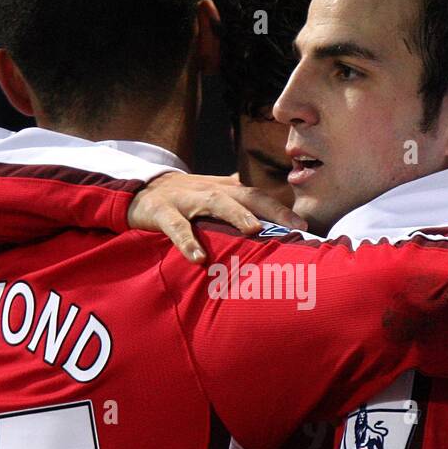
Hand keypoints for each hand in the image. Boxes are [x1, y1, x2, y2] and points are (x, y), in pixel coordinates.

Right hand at [127, 171, 305, 262]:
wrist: (141, 189)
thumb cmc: (186, 198)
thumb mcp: (215, 197)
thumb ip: (242, 203)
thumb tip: (273, 214)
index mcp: (227, 191)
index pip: (260, 198)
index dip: (283, 211)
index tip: (306, 227)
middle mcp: (212, 191)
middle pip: (247, 197)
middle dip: (271, 211)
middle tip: (293, 228)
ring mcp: (187, 199)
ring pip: (215, 203)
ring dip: (235, 215)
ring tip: (252, 230)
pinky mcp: (162, 211)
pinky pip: (176, 227)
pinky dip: (187, 241)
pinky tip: (197, 258)